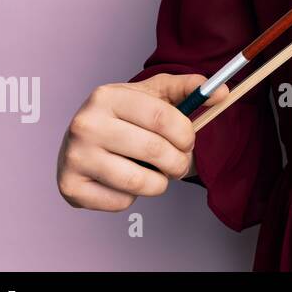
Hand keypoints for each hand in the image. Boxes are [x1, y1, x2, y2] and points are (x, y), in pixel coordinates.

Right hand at [56, 73, 228, 212]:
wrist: (84, 138)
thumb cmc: (126, 115)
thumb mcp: (155, 94)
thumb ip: (189, 89)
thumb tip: (222, 92)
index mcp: (108, 96)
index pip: (162, 117)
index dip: (186, 134)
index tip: (190, 141)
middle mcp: (85, 124)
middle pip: (153, 150)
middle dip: (178, 162)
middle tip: (178, 162)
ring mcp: (74, 156)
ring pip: (138, 182)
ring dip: (159, 183)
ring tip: (156, 173)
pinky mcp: (70, 186)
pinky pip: (120, 202)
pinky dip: (133, 197)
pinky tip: (125, 180)